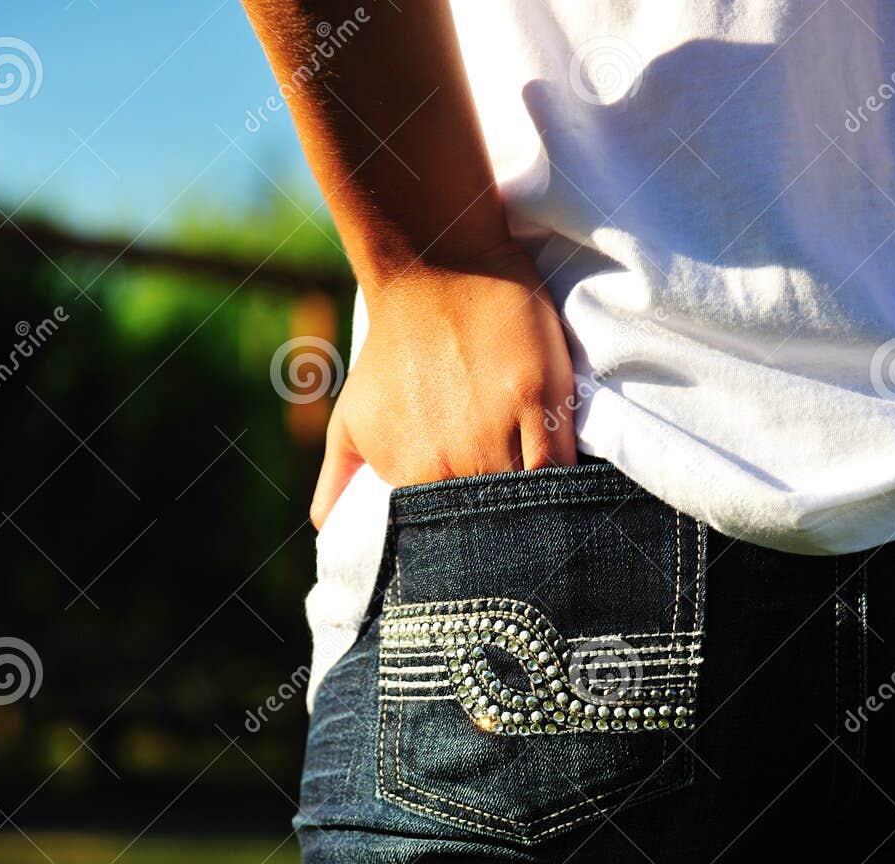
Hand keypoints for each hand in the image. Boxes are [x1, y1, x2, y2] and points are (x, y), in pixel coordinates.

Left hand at [310, 242, 576, 528]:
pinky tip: (571, 494)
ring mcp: (496, 432)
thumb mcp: (349, 420)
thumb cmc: (392, 351)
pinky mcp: (538, 399)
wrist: (433, 271)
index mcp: (409, 478)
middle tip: (520, 553)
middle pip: (491, 532)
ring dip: (540, 521)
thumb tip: (324, 530)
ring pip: (529, 505)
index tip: (481, 561)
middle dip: (505, 547)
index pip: (448, 544)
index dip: (468, 556)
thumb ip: (337, 479)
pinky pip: (560, 466)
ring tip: (549, 529)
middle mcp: (449, 464)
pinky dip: (567, 486)